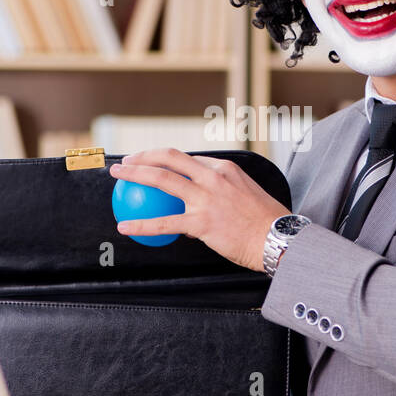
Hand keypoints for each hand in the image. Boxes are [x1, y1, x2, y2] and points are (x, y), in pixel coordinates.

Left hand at [108, 148, 290, 272]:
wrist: (278, 239)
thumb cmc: (266, 222)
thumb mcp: (247, 195)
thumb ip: (223, 193)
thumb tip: (202, 205)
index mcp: (224, 168)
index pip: (189, 159)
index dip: (166, 159)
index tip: (152, 163)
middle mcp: (213, 177)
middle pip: (170, 158)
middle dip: (143, 156)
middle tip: (126, 163)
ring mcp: (206, 198)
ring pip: (162, 180)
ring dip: (135, 176)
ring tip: (117, 179)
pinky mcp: (201, 222)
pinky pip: (164, 223)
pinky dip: (141, 224)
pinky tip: (125, 227)